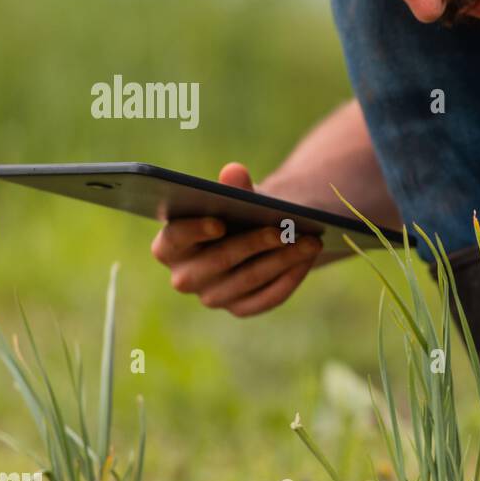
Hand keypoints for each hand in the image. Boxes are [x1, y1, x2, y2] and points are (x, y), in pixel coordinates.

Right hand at [150, 162, 322, 316]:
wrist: (261, 231)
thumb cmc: (240, 210)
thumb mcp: (239, 195)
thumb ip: (234, 186)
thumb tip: (234, 172)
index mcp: (169, 245)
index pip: (173, 240)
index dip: (194, 231)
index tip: (219, 222)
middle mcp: (185, 277)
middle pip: (217, 261)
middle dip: (253, 244)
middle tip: (282, 231)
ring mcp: (213, 297)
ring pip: (248, 280)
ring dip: (282, 259)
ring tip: (310, 241)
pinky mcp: (240, 308)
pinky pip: (266, 298)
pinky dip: (290, 277)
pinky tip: (308, 259)